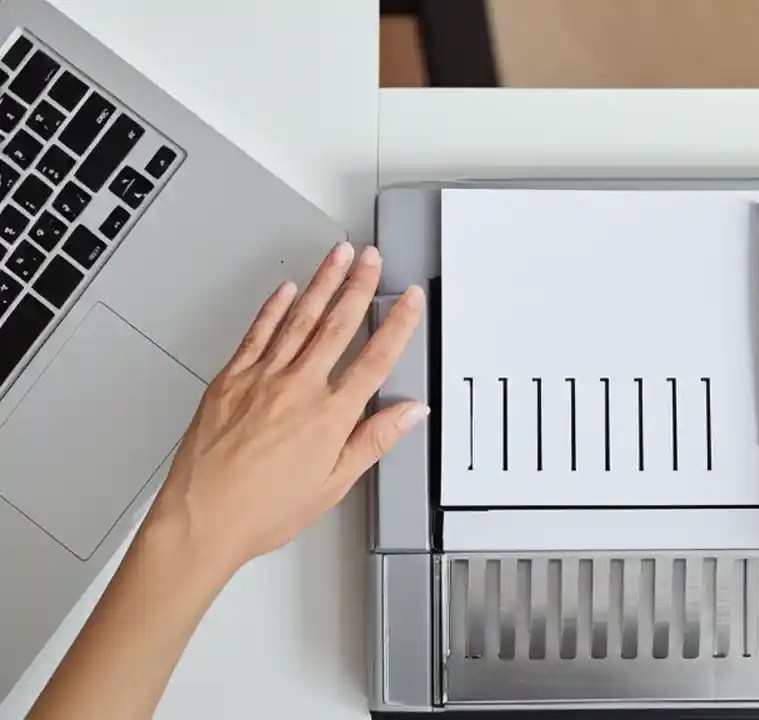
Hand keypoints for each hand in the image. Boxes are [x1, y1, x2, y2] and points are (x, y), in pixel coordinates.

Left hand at [145, 242, 426, 570]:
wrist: (201, 518)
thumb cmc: (262, 510)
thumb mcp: (334, 484)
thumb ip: (374, 440)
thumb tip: (409, 413)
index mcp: (330, 416)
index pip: (375, 359)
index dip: (398, 325)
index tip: (409, 300)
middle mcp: (298, 388)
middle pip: (338, 325)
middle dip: (359, 285)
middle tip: (372, 258)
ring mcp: (261, 378)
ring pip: (300, 318)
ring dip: (323, 283)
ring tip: (338, 256)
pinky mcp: (230, 380)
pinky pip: (258, 333)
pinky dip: (274, 308)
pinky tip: (287, 290)